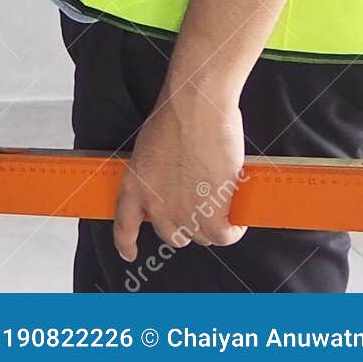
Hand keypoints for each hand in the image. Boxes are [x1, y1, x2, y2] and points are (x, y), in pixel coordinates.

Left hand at [112, 88, 245, 259]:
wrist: (195, 108)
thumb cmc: (176, 117)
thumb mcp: (150, 151)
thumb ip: (157, 176)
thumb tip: (174, 187)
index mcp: (133, 186)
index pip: (124, 225)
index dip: (126, 243)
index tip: (128, 253)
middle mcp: (154, 204)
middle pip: (171, 235)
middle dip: (187, 226)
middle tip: (201, 210)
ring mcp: (182, 211)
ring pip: (201, 236)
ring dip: (213, 226)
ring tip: (224, 209)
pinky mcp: (209, 212)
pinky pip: (223, 235)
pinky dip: (233, 231)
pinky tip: (238, 220)